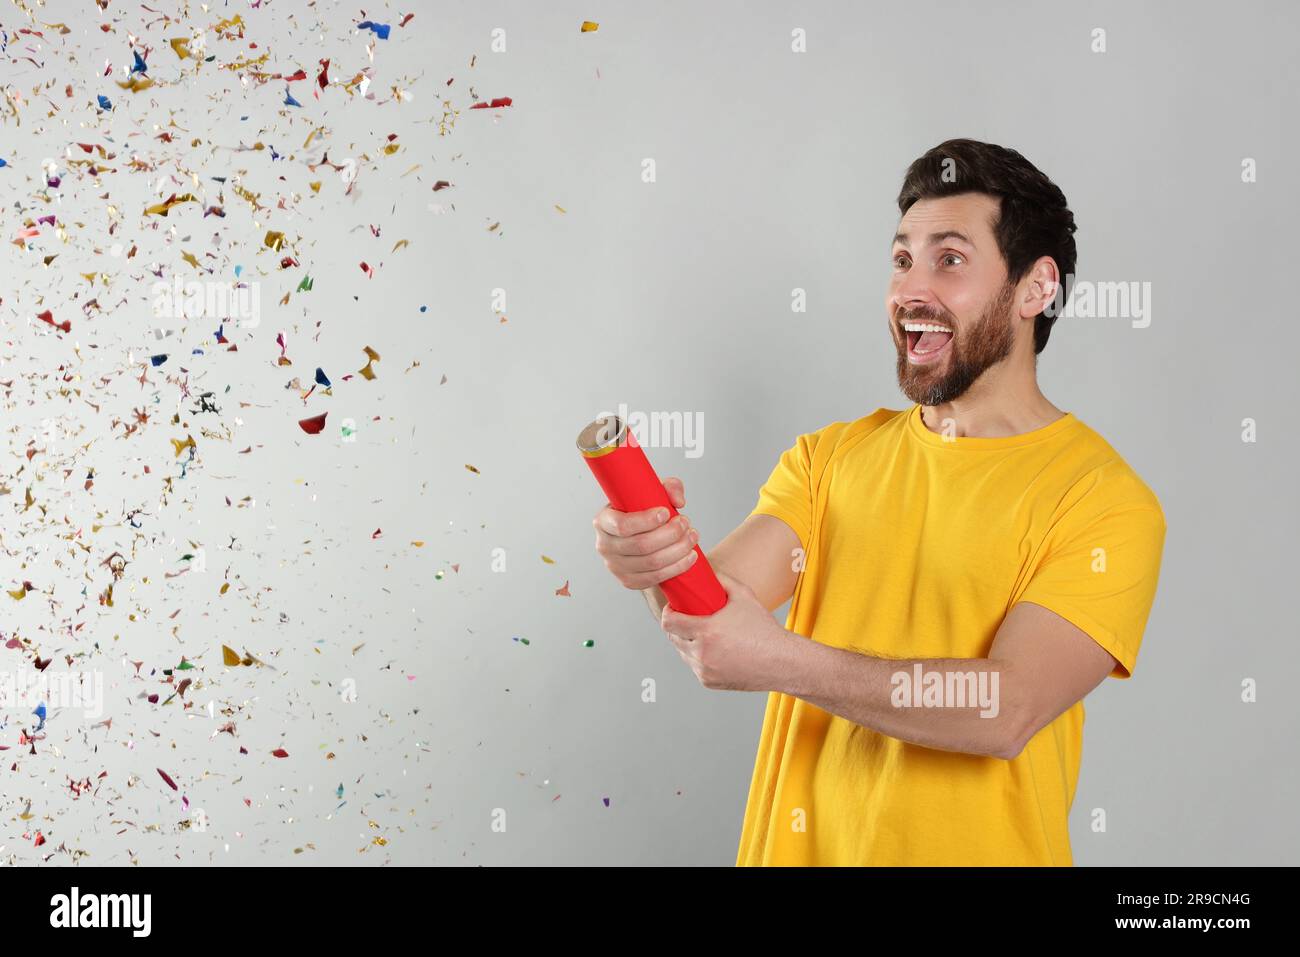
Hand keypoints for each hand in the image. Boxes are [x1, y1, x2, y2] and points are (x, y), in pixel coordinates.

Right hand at [592, 477, 699, 590]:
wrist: (639, 536)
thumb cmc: (643, 510)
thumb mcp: (651, 493)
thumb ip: (668, 488)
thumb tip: (678, 501)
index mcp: (603, 521)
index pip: (622, 525)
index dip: (646, 521)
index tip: (667, 512)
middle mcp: (604, 546)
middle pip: (641, 545)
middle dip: (670, 534)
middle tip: (686, 523)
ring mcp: (615, 567)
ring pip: (652, 563)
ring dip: (678, 550)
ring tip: (692, 536)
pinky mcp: (629, 581)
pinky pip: (656, 578)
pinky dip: (677, 567)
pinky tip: (690, 556)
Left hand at [659, 571, 791, 691]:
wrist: (780, 661)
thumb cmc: (763, 629)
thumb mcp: (743, 596)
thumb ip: (722, 580)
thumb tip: (706, 571)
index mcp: (707, 631)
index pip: (669, 623)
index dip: (668, 613)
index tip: (674, 607)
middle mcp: (702, 653)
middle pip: (672, 638)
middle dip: (677, 627)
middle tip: (687, 618)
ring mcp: (704, 670)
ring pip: (682, 653)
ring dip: (686, 642)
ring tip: (700, 633)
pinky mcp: (709, 682)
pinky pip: (694, 666)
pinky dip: (698, 657)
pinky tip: (710, 649)